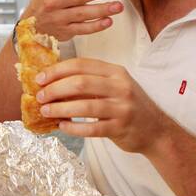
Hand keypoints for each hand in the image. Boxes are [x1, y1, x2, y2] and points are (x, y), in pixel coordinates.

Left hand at [34, 57, 172, 154]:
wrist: (155, 130)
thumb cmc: (127, 106)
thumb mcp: (113, 87)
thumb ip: (89, 83)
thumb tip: (53, 83)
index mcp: (115, 72)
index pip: (81, 65)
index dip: (57, 71)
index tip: (40, 78)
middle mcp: (120, 87)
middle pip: (80, 83)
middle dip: (55, 89)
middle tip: (40, 97)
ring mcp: (122, 108)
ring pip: (84, 106)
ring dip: (60, 109)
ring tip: (46, 112)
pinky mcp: (121, 128)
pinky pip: (92, 128)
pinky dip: (74, 128)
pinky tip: (62, 127)